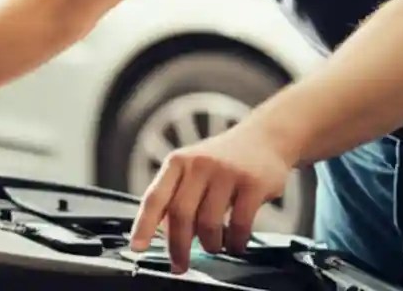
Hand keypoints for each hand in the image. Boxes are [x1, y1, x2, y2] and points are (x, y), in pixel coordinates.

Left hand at [129, 121, 295, 273]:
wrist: (265, 138)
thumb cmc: (223, 161)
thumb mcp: (193, 169)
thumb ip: (179, 196)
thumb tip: (165, 235)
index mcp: (178, 162)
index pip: (155, 197)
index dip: (143, 225)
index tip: (137, 247)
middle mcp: (199, 164)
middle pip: (180, 214)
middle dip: (178, 247)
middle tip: (180, 265)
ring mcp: (226, 172)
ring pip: (208, 223)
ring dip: (210, 245)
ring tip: (214, 247)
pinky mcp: (252, 183)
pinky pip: (239, 224)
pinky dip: (235, 242)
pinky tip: (235, 243)